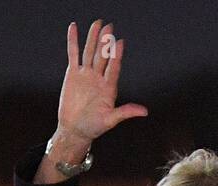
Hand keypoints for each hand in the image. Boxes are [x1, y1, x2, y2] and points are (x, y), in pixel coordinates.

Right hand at [58, 19, 146, 144]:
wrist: (75, 129)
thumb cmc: (93, 127)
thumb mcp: (110, 121)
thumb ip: (125, 112)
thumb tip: (144, 111)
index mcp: (109, 88)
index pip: (114, 68)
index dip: (116, 56)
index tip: (119, 43)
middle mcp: (99, 78)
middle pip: (102, 57)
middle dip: (105, 43)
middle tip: (109, 28)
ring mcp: (86, 74)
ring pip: (90, 52)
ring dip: (93, 38)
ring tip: (97, 24)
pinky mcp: (74, 74)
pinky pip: (73, 55)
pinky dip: (73, 41)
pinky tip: (74, 28)